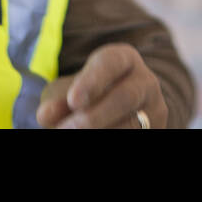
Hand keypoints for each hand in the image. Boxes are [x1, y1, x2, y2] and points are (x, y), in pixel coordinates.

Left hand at [35, 43, 167, 127]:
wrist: (118, 109)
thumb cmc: (89, 94)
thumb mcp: (73, 91)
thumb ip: (58, 101)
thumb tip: (45, 115)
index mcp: (125, 59)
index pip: (111, 63)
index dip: (92, 81)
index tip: (73, 100)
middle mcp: (146, 82)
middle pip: (126, 96)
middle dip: (94, 115)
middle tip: (65, 128)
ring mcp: (154, 110)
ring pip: (131, 125)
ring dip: (99, 132)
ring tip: (69, 134)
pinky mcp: (157, 130)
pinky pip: (134, 136)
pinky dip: (108, 138)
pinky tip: (89, 142)